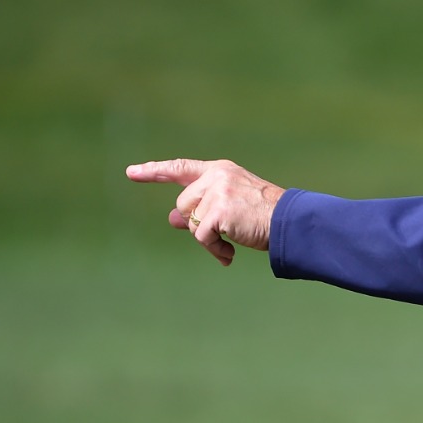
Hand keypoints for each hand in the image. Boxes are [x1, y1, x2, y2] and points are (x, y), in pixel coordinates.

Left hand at [125, 158, 284, 266]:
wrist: (290, 222)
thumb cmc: (264, 216)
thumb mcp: (230, 208)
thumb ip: (201, 209)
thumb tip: (172, 219)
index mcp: (220, 170)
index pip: (180, 168)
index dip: (154, 171)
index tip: (132, 172)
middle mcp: (216, 176)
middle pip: (184, 205)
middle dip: (198, 225)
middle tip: (221, 238)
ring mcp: (217, 191)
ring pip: (190, 222)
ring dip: (207, 240)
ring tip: (229, 246)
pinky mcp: (219, 210)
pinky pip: (201, 236)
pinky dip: (213, 249)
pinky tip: (229, 253)